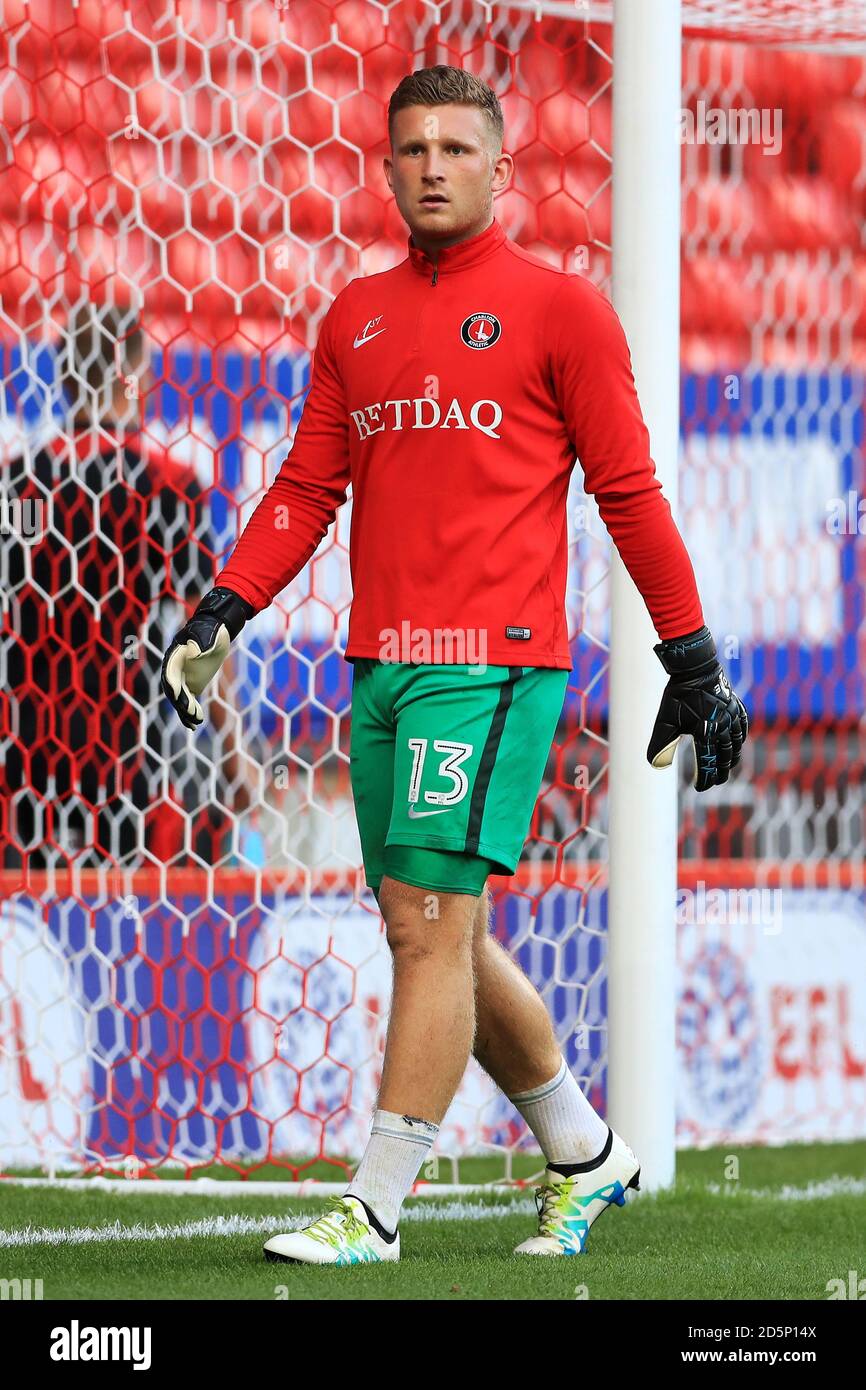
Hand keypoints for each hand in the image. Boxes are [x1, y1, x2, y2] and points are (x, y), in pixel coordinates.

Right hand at [160, 586, 253, 729]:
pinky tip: (194, 725)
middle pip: (174, 690)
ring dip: (186, 712)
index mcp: (175, 657)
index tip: (178, 695)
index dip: (172, 685)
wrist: (216, 630)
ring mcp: (183, 679)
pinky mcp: (192, 686)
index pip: (170, 673)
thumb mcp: (207, 634)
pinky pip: (188, 702)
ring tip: (195, 723)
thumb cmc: (210, 630)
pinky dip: (190, 713)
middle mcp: (175, 670)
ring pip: (180, 699)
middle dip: (181, 702)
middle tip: (191, 712)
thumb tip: (193, 653)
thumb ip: (199, 643)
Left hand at [647, 626, 747, 791]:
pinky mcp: (736, 707)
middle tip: (716, 781)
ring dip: (732, 758)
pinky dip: (740, 738)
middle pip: (724, 757)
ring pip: (736, 744)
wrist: (695, 668)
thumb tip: (655, 765)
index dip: (704, 778)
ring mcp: (732, 717)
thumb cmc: (677, 696)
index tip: (700, 788)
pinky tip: (737, 743)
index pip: (707, 763)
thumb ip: (660, 745)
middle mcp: (723, 728)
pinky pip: (742, 727)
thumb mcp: (664, 722)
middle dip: (720, 772)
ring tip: (728, 766)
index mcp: (705, 734)